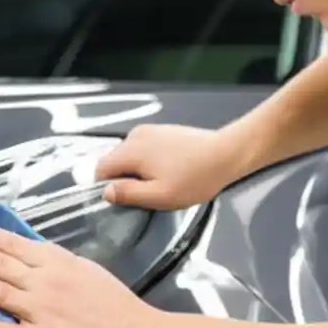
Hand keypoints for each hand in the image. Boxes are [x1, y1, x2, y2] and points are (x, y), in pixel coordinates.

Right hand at [95, 124, 250, 209]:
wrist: (227, 153)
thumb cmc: (196, 177)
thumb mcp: (160, 196)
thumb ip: (128, 194)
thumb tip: (106, 192)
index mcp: (131, 151)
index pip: (100, 169)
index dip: (109, 187)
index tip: (129, 197)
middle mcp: (135, 136)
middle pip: (114, 161)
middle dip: (125, 178)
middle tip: (150, 191)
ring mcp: (149, 131)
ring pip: (128, 156)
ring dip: (138, 170)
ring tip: (163, 180)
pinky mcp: (161, 130)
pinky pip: (143, 149)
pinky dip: (149, 161)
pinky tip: (169, 169)